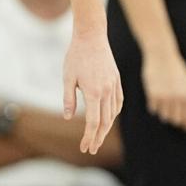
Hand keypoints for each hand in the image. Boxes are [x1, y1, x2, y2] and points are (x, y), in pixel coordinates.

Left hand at [62, 27, 122, 154]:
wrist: (91, 36)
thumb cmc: (76, 56)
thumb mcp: (67, 77)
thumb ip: (68, 98)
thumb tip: (68, 118)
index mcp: (94, 92)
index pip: (93, 122)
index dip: (89, 137)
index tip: (84, 147)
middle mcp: (107, 91)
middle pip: (105, 122)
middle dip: (97, 137)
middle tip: (91, 149)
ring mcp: (114, 85)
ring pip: (113, 113)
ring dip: (106, 128)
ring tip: (98, 137)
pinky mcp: (117, 80)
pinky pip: (118, 102)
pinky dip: (114, 113)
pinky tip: (109, 118)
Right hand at [142, 47, 185, 130]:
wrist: (161, 55)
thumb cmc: (176, 70)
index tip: (185, 128)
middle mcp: (179, 98)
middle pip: (176, 120)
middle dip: (174, 119)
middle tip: (172, 114)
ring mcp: (166, 97)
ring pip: (164, 116)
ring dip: (163, 112)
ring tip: (164, 101)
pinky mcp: (153, 95)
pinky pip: (153, 109)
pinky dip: (154, 105)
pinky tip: (155, 96)